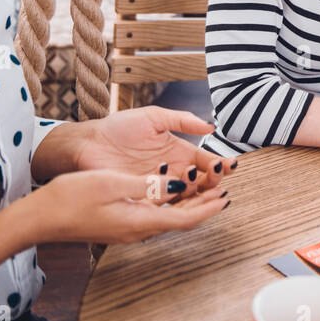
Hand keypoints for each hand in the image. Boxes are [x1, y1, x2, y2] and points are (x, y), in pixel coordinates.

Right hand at [28, 169, 228, 245]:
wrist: (39, 218)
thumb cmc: (70, 198)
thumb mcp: (112, 183)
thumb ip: (147, 184)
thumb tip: (178, 184)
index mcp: (139, 222)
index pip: (184, 219)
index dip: (208, 208)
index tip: (226, 197)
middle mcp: (137, 231)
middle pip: (179, 220)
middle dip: (203, 205)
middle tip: (222, 190)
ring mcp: (127, 230)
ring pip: (167, 218)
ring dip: (188, 205)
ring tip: (204, 189)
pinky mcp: (119, 225)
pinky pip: (152, 217)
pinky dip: (169, 205)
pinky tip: (171, 193)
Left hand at [73, 106, 235, 198]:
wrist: (89, 142)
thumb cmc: (119, 127)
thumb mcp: (154, 117)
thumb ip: (182, 120)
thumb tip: (211, 126)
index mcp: (179, 152)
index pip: (206, 162)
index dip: (220, 164)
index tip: (230, 164)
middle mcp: (173, 171)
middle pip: (202, 182)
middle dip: (214, 179)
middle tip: (216, 173)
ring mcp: (159, 185)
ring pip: (187, 195)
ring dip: (196, 189)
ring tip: (194, 178)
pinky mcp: (144, 197)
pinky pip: (164, 203)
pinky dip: (174, 199)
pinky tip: (177, 192)